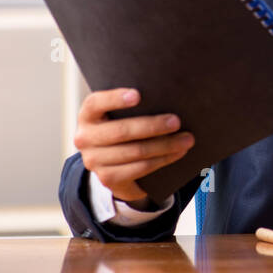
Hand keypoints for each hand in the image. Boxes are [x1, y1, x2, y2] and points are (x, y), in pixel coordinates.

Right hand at [74, 88, 192, 204]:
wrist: (114, 160)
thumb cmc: (125, 125)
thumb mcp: (121, 113)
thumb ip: (136, 105)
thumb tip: (170, 97)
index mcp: (88, 115)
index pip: (96, 103)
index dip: (115, 99)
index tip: (138, 95)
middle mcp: (85, 138)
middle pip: (121, 131)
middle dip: (152, 126)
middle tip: (176, 121)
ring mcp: (94, 161)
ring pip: (135, 152)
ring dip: (165, 145)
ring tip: (187, 139)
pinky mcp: (108, 178)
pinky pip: (140, 168)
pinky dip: (163, 160)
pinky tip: (178, 153)